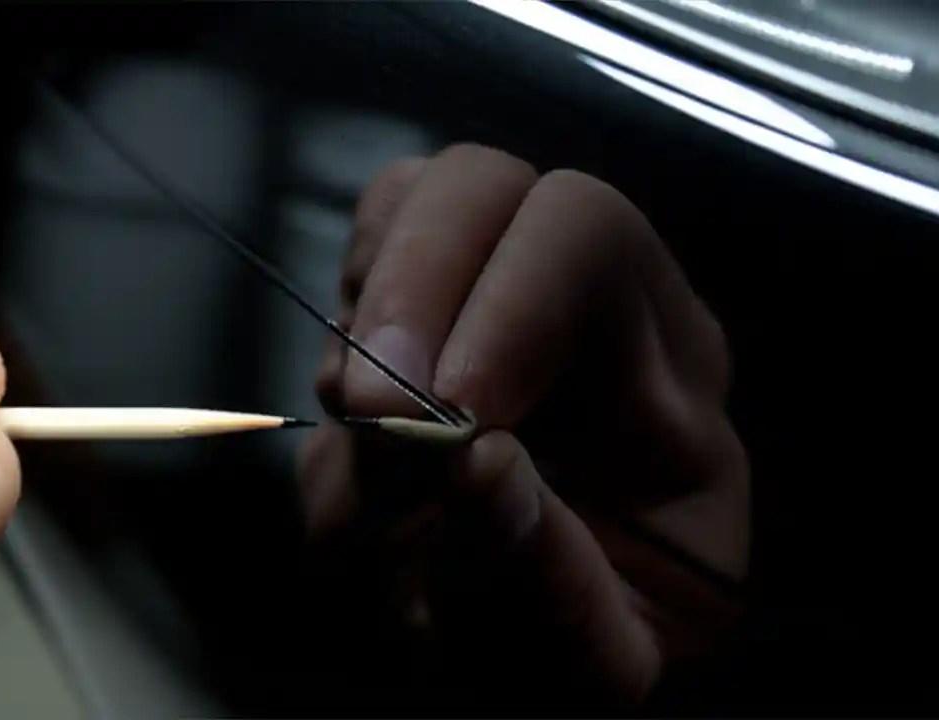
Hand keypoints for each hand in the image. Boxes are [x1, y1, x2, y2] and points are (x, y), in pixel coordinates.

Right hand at [300, 144, 748, 708]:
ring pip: (390, 222)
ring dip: (355, 343)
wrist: (541, 657)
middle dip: (406, 291)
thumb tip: (467, 461)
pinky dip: (321, 397)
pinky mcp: (398, 342)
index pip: (587, 236)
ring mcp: (470, 309)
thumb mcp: (604, 653)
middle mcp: (568, 305)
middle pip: (476, 183)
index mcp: (663, 364)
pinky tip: (356, 495)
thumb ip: (549, 579)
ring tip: (372, 476)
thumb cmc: (598, 648)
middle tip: (369, 414)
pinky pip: (332, 307)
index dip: (504, 307)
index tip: (446, 422)